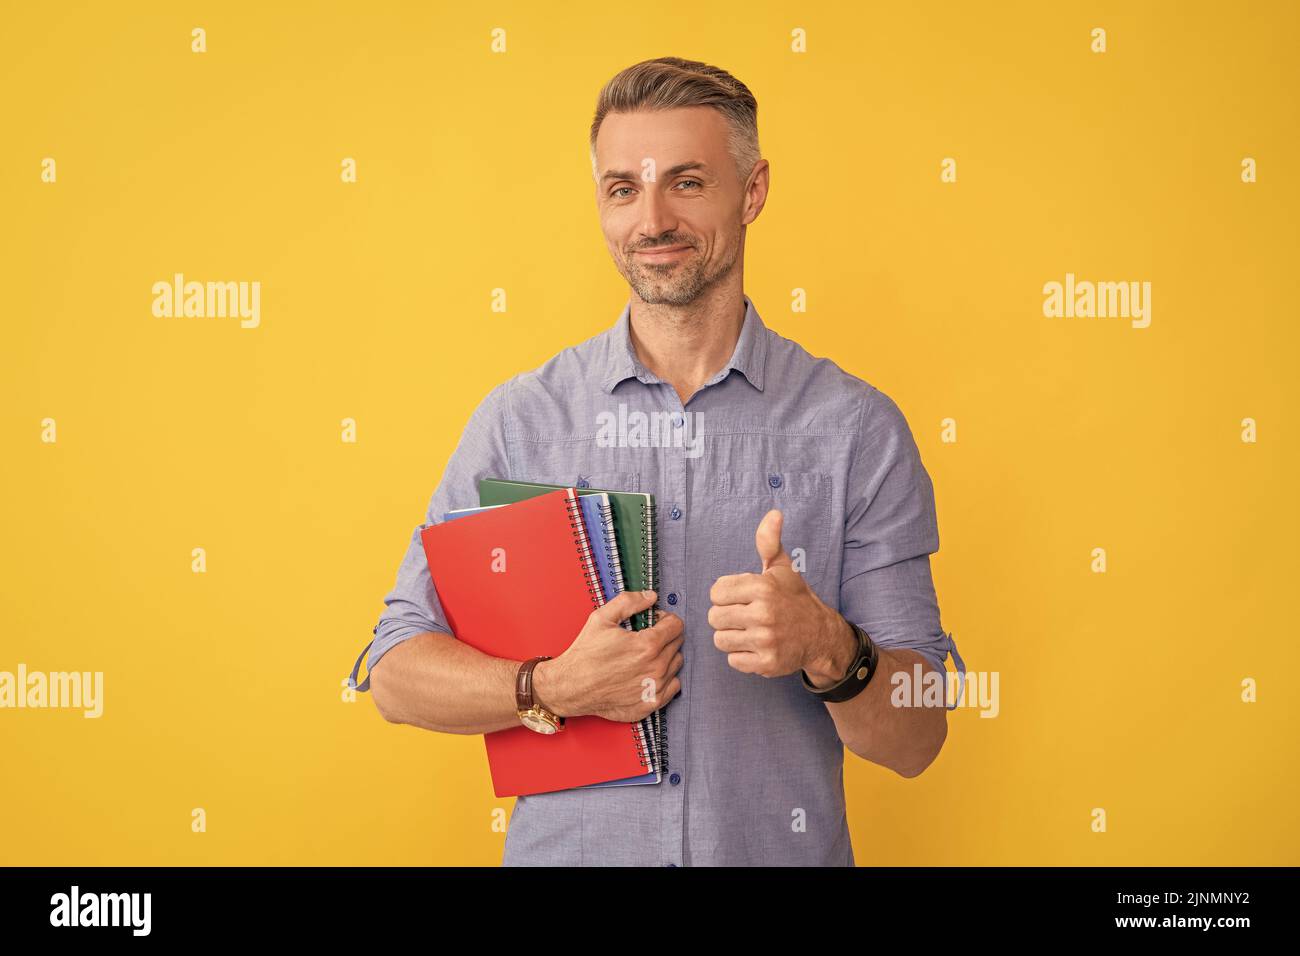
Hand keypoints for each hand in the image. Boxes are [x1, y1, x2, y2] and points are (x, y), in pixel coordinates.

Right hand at [534, 589, 683, 721]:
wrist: (571, 687)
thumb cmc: (585, 655)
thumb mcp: (602, 618)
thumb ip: (629, 602)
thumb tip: (650, 596)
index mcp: (647, 646)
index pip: (676, 626)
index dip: (665, 619)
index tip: (655, 621)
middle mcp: (655, 668)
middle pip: (677, 643)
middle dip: (665, 636)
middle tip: (646, 637)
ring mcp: (655, 688)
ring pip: (676, 664)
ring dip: (666, 656)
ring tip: (645, 656)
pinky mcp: (651, 703)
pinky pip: (674, 686)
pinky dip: (665, 678)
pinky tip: (648, 673)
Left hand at [708, 509, 854, 680]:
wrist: (820, 635)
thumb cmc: (794, 599)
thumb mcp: (783, 567)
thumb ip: (769, 541)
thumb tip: (774, 513)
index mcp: (763, 587)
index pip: (716, 592)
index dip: (726, 595)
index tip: (741, 597)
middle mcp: (764, 613)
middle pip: (714, 617)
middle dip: (727, 616)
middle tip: (745, 616)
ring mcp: (765, 640)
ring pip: (720, 639)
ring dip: (732, 637)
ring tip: (750, 631)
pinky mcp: (766, 663)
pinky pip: (733, 660)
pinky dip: (742, 656)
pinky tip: (757, 647)